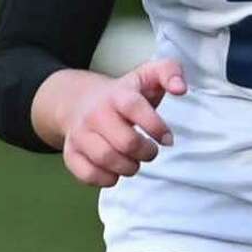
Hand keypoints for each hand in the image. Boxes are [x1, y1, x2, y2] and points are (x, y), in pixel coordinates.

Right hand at [43, 57, 186, 188]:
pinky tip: (116, 171)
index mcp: (117, 95)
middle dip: (146, 152)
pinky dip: (107, 179)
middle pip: (125, 142)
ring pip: (106, 159)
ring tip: (134, 161)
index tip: (167, 138)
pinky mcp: (71, 153)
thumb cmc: (122, 95)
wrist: (77, 101)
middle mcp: (95, 114)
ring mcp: (80, 134)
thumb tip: (180, 88)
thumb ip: (169, 72)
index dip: (155, 126)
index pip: (135, 108)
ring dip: (129, 167)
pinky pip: (88, 174)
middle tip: (150, 151)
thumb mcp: (147, 76)